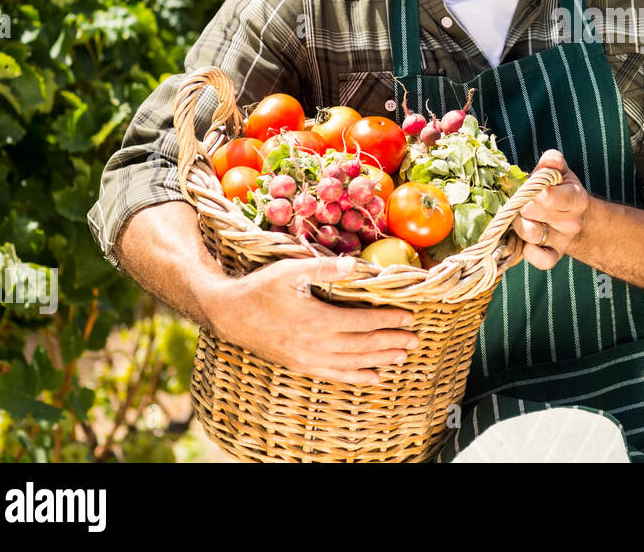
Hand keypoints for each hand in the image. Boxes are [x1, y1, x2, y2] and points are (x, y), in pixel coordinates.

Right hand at [203, 255, 415, 384]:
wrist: (228, 314)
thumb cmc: (260, 289)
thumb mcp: (289, 270)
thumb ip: (324, 267)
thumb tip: (355, 264)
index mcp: (317, 320)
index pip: (361, 322)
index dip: (387, 320)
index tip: (408, 317)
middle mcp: (315, 344)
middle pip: (362, 345)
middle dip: (391, 342)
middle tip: (414, 340)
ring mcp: (308, 358)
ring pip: (352, 362)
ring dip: (379, 360)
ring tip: (402, 357)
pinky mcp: (300, 366)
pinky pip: (334, 375)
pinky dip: (357, 377)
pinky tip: (374, 378)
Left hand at [513, 149, 590, 270]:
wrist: (577, 218)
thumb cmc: (562, 190)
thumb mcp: (560, 172)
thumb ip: (553, 162)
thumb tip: (548, 160)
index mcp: (576, 199)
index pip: (547, 196)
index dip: (531, 190)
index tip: (530, 187)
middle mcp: (573, 223)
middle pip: (532, 212)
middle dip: (521, 204)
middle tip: (522, 201)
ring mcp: (564, 241)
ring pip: (531, 234)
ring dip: (519, 224)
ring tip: (521, 217)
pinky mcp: (554, 257)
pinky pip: (540, 260)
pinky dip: (529, 252)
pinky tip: (525, 240)